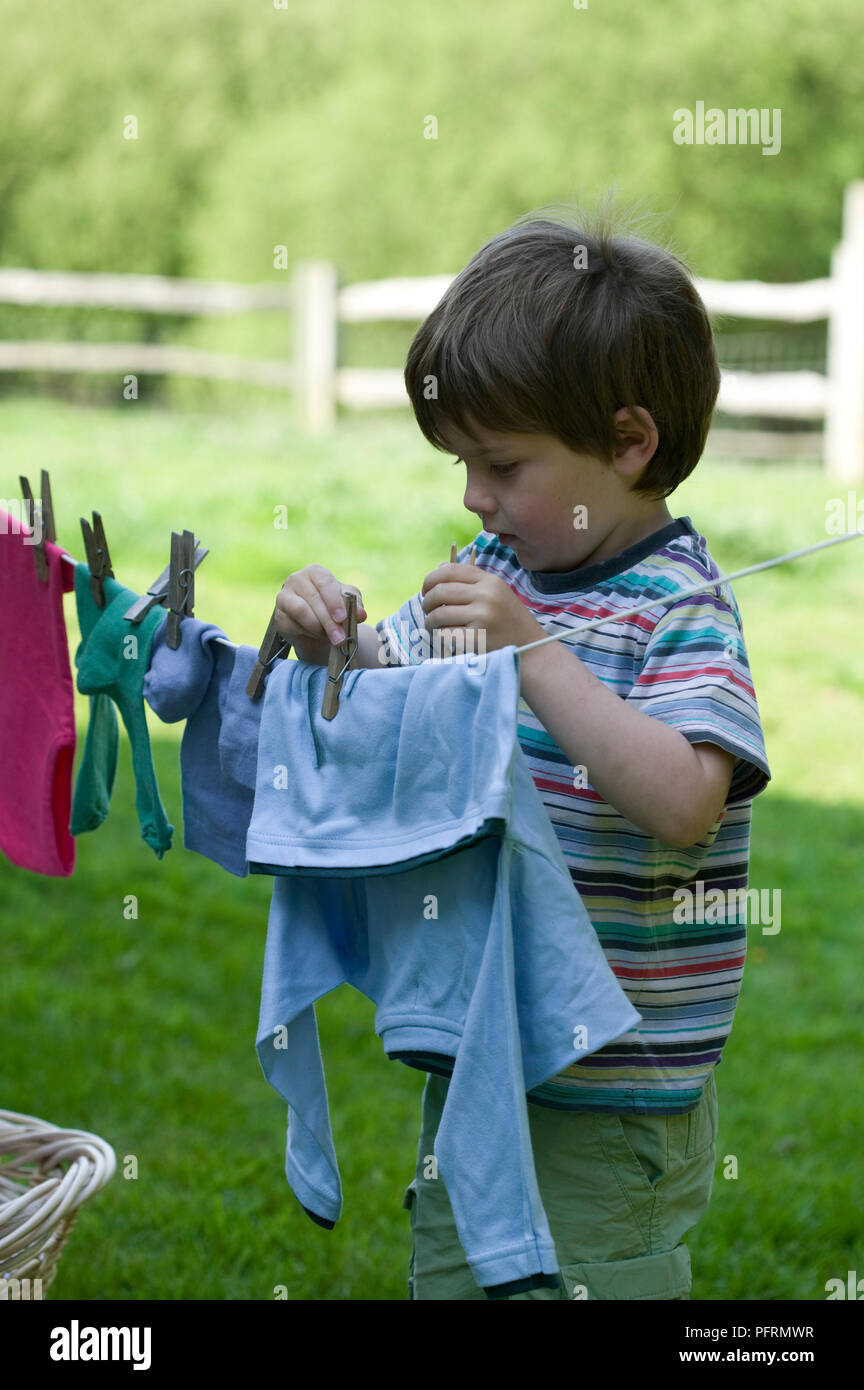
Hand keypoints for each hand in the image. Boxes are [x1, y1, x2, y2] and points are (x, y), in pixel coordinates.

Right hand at [274, 564, 366, 645]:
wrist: (317, 627)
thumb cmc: (333, 608)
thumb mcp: (348, 604)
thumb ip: (356, 606)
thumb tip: (361, 614)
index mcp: (315, 572)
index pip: (324, 582)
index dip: (333, 601)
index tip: (342, 618)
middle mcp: (297, 580)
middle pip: (314, 599)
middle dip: (329, 621)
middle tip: (340, 639)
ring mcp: (284, 596)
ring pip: (300, 611)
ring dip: (318, 627)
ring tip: (331, 638)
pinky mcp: (279, 615)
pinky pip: (292, 624)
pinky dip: (308, 633)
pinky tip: (317, 635)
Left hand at [420, 561, 544, 654]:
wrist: (530, 648)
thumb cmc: (509, 621)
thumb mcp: (496, 593)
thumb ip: (469, 580)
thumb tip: (439, 567)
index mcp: (490, 581)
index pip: (450, 570)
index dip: (431, 579)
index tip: (425, 590)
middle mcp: (486, 595)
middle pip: (440, 591)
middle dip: (427, 602)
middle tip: (427, 610)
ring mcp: (482, 617)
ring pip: (438, 614)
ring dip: (430, 622)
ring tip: (433, 626)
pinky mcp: (477, 638)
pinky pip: (445, 634)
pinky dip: (439, 637)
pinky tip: (443, 638)